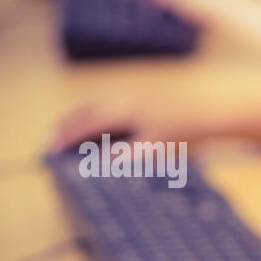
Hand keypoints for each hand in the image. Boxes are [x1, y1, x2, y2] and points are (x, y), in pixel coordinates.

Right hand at [49, 94, 212, 151]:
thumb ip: (126, 155)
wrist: (209, 114)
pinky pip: (111, 102)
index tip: (53, 149)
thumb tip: (99, 163)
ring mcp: (134, 97)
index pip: (87, 123)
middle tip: (52, 138)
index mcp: (124, 111)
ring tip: (68, 128)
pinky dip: (97, 112)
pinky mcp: (144, 99)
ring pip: (99, 103)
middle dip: (68, 123)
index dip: (68, 136)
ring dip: (81, 116)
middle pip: (88, 109)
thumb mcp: (155, 149)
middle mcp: (125, 100)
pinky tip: (100, 123)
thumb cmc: (183, 134)